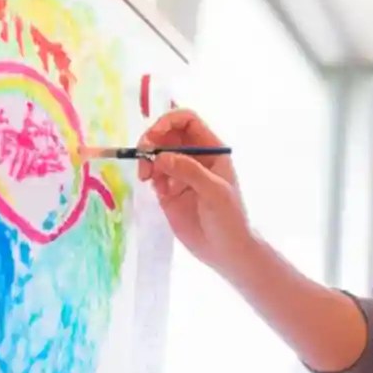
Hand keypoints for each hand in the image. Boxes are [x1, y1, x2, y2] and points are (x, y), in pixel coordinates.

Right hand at [138, 109, 258, 276]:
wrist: (226, 251)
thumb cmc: (229, 218)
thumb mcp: (214, 192)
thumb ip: (189, 171)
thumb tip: (160, 156)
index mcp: (212, 150)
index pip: (188, 121)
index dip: (169, 121)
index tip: (154, 135)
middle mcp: (194, 157)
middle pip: (168, 134)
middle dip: (152, 138)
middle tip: (143, 153)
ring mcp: (180, 174)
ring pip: (157, 152)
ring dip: (146, 157)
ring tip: (145, 174)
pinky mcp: (168, 191)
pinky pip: (153, 172)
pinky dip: (146, 172)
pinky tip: (148, 183)